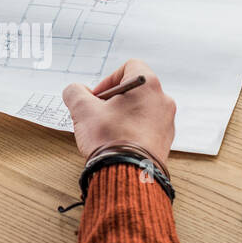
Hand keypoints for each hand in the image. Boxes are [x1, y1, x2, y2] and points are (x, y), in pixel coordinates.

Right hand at [61, 59, 175, 169]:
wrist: (128, 175)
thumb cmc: (111, 140)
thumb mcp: (83, 111)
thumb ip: (75, 93)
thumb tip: (74, 91)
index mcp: (147, 85)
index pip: (130, 67)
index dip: (109, 79)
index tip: (97, 96)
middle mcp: (163, 100)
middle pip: (135, 90)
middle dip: (113, 101)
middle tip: (98, 115)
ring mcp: (166, 122)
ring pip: (141, 110)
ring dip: (123, 116)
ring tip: (107, 132)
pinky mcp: (165, 141)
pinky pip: (147, 128)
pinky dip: (132, 131)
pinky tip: (118, 143)